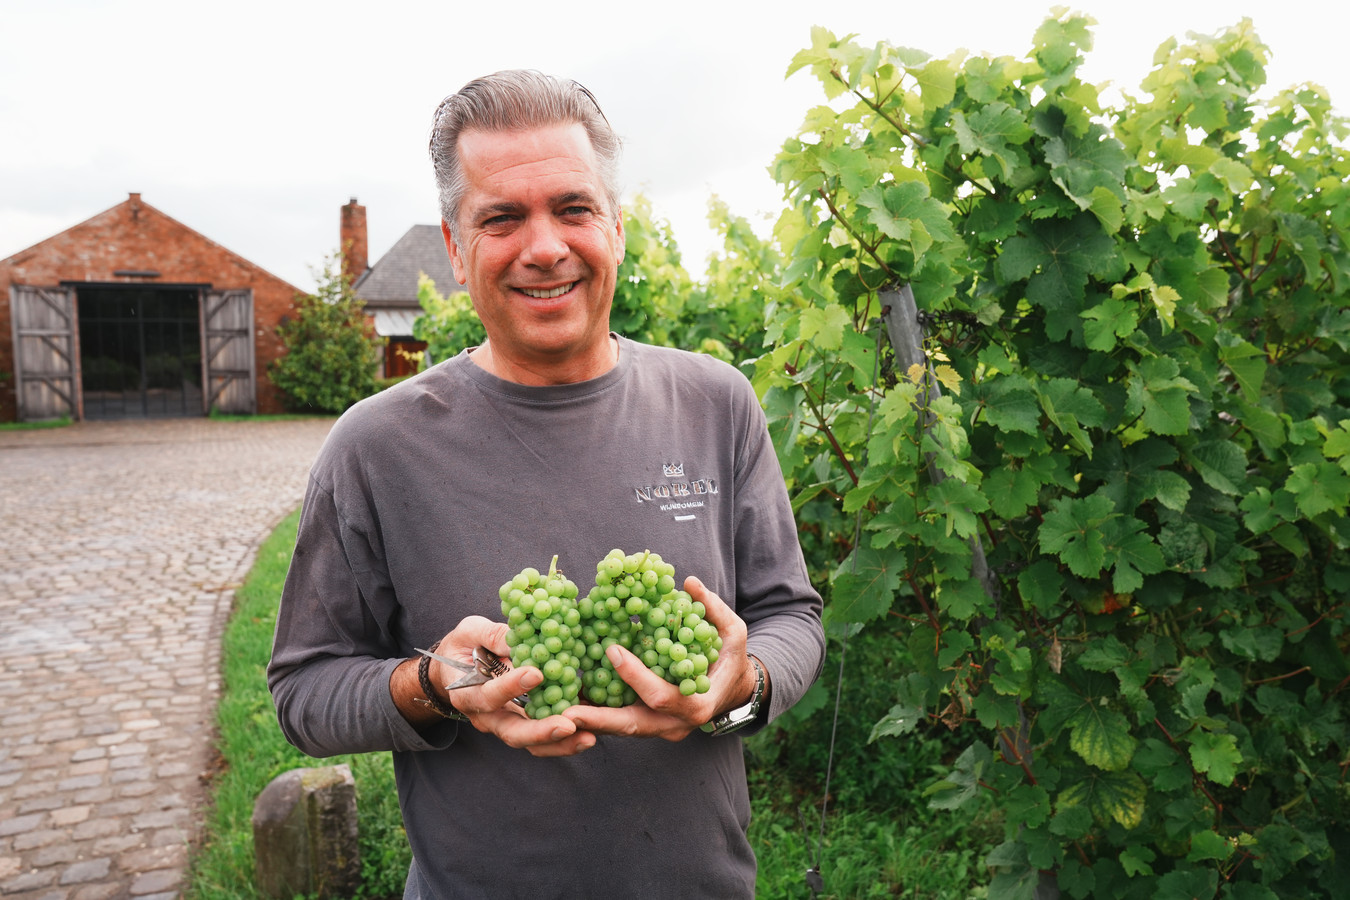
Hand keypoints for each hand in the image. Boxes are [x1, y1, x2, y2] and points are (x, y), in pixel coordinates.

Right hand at [416, 616, 597, 757]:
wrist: (457, 670)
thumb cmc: (463, 647)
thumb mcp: (470, 632)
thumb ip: (491, 635)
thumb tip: (517, 636)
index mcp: (468, 694)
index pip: (489, 695)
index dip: (511, 687)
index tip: (537, 673)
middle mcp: (487, 717)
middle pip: (513, 733)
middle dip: (541, 731)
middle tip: (569, 725)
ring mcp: (507, 724)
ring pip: (532, 743)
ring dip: (560, 743)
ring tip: (588, 737)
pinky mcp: (525, 724)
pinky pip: (544, 739)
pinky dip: (566, 740)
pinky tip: (590, 733)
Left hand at [562, 576, 755, 740]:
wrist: (734, 690)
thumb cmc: (732, 658)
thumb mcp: (733, 632)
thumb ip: (713, 609)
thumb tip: (689, 582)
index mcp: (696, 704)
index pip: (659, 695)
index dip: (635, 674)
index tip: (612, 649)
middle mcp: (675, 724)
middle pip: (632, 726)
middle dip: (598, 719)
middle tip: (565, 712)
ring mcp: (660, 729)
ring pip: (620, 729)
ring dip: (589, 720)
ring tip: (555, 709)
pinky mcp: (648, 725)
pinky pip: (618, 723)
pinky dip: (594, 716)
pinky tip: (567, 703)